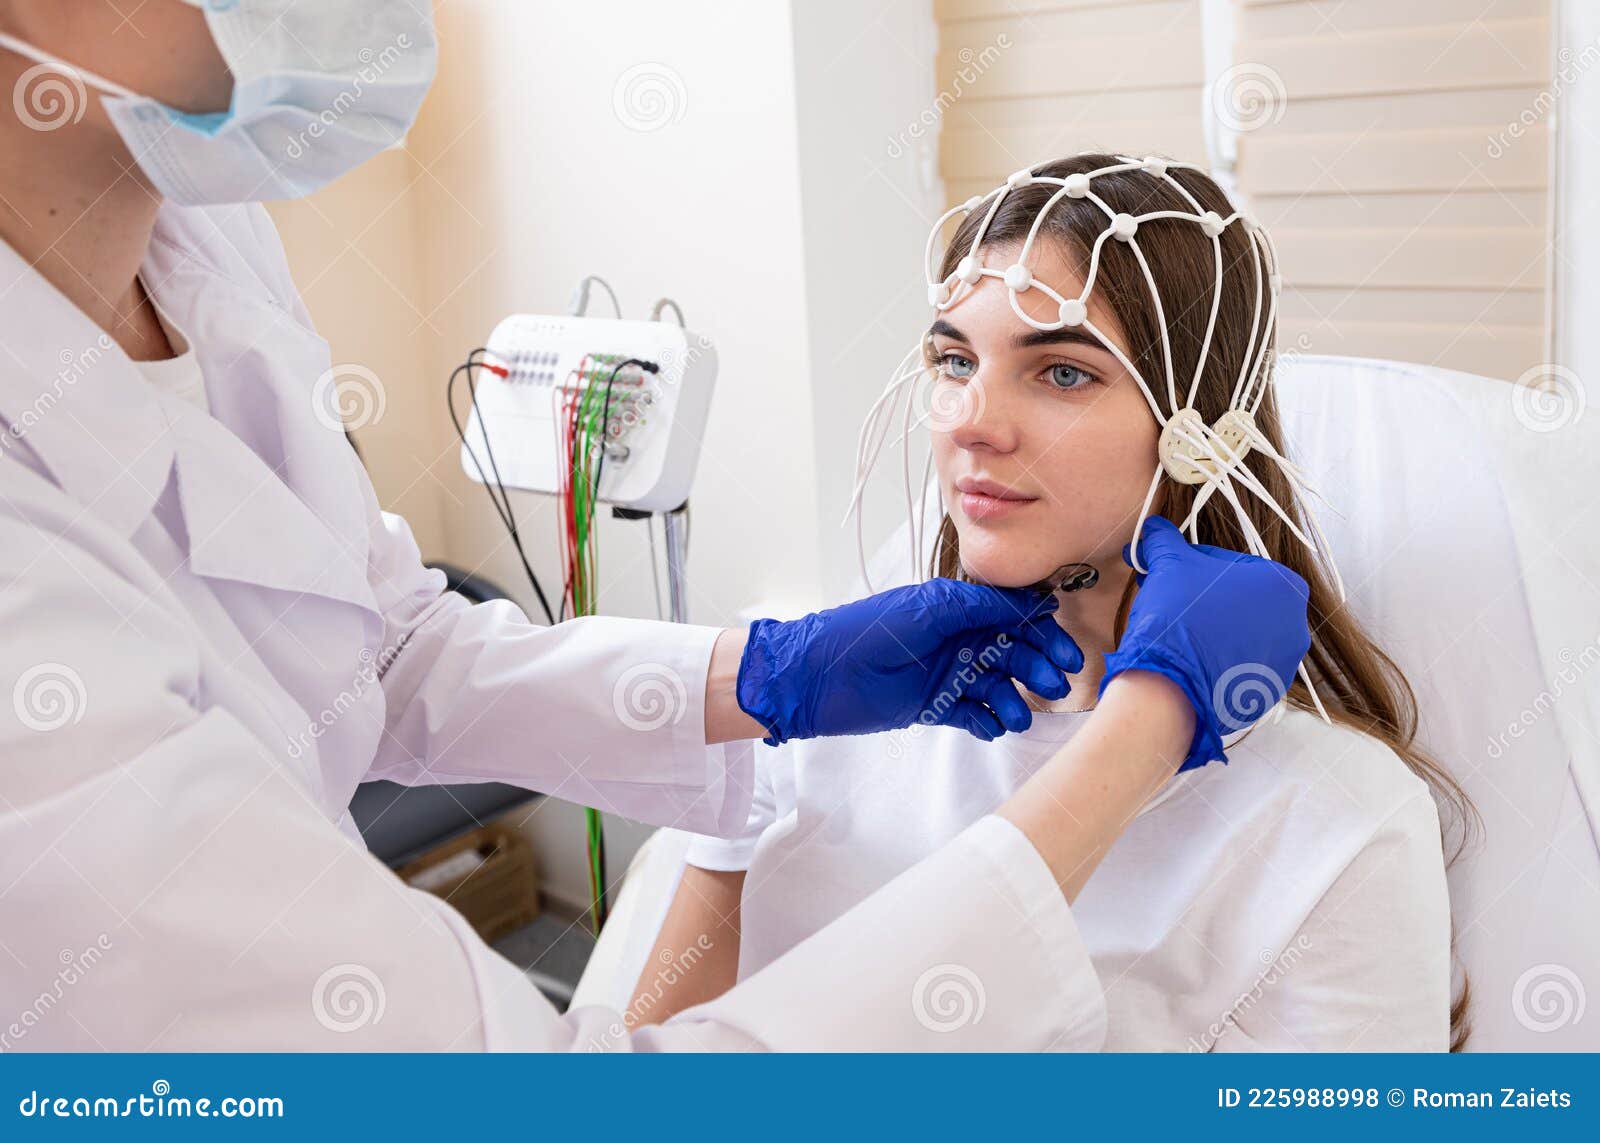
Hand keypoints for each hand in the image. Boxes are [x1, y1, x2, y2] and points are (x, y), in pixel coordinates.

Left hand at [737, 579, 1082, 743]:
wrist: (819, 676)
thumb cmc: (868, 632)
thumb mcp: (927, 609)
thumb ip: (979, 606)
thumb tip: (1031, 602)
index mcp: (956, 609)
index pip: (1011, 617)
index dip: (1042, 632)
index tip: (1065, 650)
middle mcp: (956, 639)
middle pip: (1011, 653)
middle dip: (1036, 667)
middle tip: (1054, 685)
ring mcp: (947, 673)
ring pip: (996, 686)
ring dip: (1013, 699)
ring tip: (1016, 716)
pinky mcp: (934, 706)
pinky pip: (972, 713)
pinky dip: (986, 721)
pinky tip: (992, 726)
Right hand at [1100, 516, 1310, 770]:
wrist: (1170, 690)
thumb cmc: (1178, 619)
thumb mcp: (1168, 566)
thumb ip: (1164, 540)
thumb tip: (1155, 527)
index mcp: (1284, 585)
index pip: (1231, 564)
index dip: (1194, 567)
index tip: (1171, 576)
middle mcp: (1295, 624)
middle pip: (1239, 599)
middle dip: (1204, 598)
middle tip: (1172, 601)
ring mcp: (1284, 663)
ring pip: (1240, 633)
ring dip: (1211, 628)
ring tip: (1178, 632)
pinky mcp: (1266, 693)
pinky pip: (1239, 664)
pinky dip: (1216, 658)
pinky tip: (1189, 658)